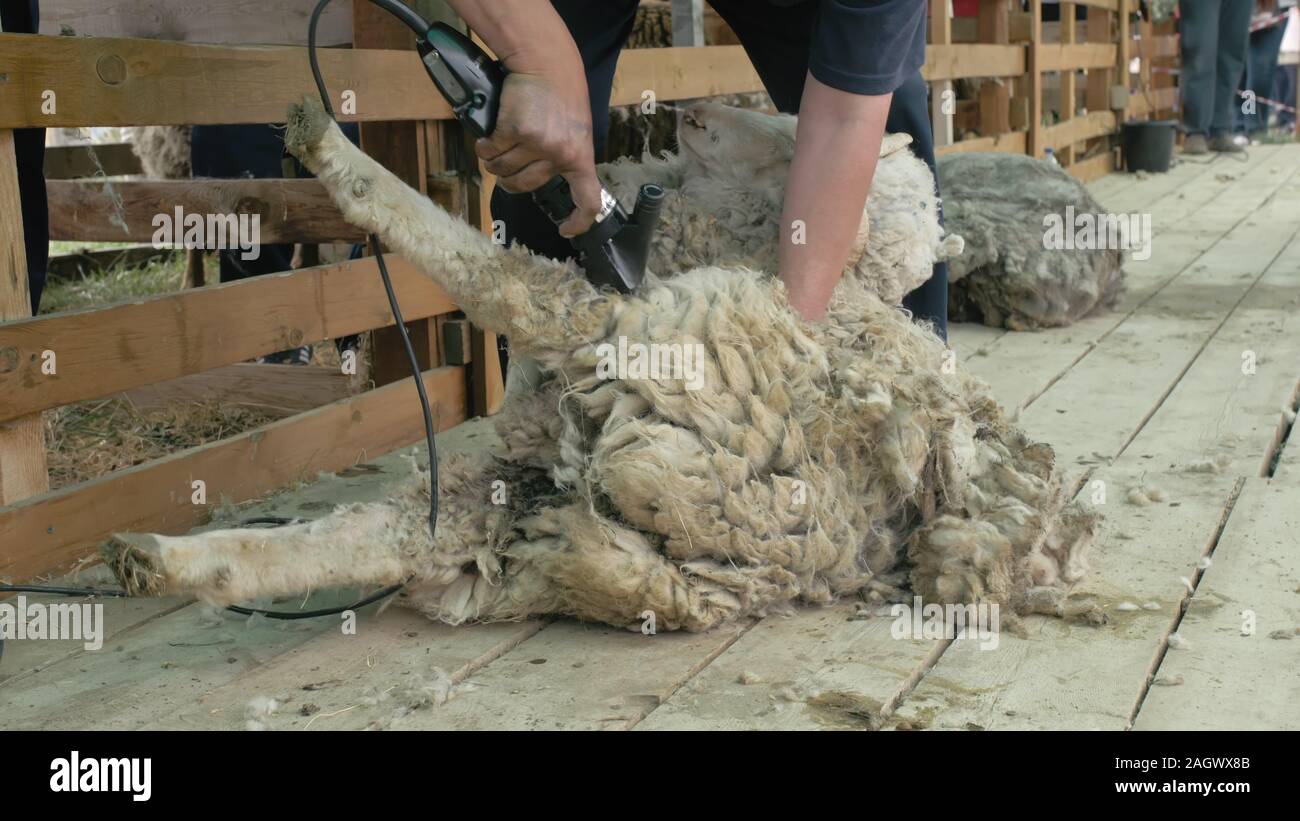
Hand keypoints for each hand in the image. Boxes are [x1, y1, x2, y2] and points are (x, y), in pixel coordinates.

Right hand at [475, 70, 603, 237]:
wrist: (546, 62)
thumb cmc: (561, 93)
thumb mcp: (576, 128)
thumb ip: (566, 153)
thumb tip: (545, 176)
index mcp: (580, 157)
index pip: (588, 200)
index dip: (578, 221)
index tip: (565, 229)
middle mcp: (560, 155)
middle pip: (525, 185)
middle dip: (510, 180)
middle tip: (506, 168)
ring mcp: (537, 143)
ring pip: (503, 169)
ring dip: (494, 161)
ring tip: (496, 146)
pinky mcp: (514, 130)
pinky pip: (491, 151)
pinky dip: (484, 147)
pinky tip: (486, 138)